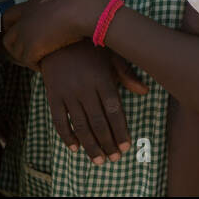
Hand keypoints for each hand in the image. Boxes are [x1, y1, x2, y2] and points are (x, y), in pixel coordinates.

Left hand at [2, 0, 101, 70]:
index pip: (9, 16)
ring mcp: (25, 35)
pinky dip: (35, 65)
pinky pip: (28, 62)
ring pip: (16, 52)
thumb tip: (65, 8)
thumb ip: (56, 6)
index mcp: (31, 5)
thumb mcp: (63, 0)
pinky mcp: (31, 49)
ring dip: (27, 58)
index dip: (11, 26)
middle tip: (28, 53)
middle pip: (8, 38)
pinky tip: (45, 65)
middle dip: (15, 47)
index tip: (18, 33)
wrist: (81, 11)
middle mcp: (23, 20)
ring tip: (39, 61)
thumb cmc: (81, 4)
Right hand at [38, 41, 149, 163]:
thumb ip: (127, 74)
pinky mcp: (52, 96)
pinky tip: (75, 149)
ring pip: (80, 126)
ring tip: (99, 161)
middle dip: (107, 143)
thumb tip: (145, 92)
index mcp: (102, 79)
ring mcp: (67, 93)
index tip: (126, 147)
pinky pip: (59, 121)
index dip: (120, 131)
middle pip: (98, 122)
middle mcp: (84, 88)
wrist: (56, 37)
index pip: (114, 111)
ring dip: (90, 146)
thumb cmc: (89, 47)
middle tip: (114, 159)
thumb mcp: (111, 56)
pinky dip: (67, 137)